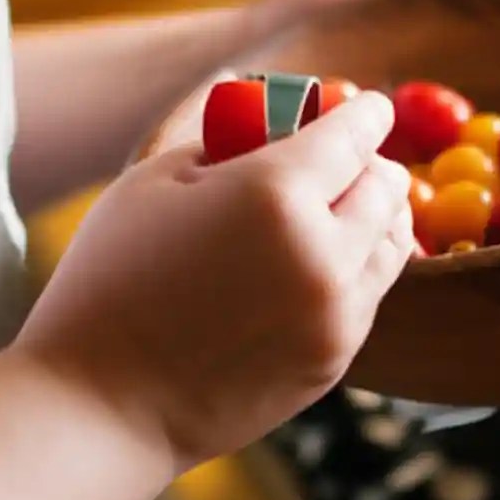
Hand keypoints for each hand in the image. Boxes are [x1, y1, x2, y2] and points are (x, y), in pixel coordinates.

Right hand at [14, 91, 412, 471]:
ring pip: (394, 242)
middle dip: (372, 164)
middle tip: (353, 160)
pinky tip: (329, 262)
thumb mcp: (152, 182)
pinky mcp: (339, 354)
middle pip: (385, 187)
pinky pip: (372, 292)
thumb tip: (256, 96)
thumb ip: (218, 132)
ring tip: (354, 207)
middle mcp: (325, 251)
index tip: (372, 106)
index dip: (366, 114)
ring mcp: (338, 310)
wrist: (105, 403)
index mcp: (276, 194)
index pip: (352, 136)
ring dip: (381, 215)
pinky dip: (363, 266)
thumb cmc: (113, 282)